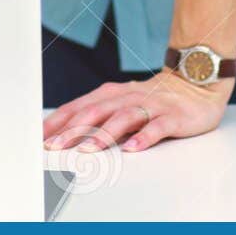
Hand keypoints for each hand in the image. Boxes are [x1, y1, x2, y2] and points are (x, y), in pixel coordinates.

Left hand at [42, 69, 231, 152]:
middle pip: (96, 111)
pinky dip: (144, 137)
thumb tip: (64, 135)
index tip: (40, 137)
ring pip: (124, 117)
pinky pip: (157, 126)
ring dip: (104, 133)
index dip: (58, 122)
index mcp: (110, 94)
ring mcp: (150, 105)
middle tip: (55, 146)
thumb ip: (97, 117)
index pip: (78, 107)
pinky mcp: (172, 116)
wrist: (195, 85)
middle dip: (73, 130)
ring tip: (89, 149)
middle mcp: (127, 97)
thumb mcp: (120, 104)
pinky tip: (133, 149)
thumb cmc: (152, 99)